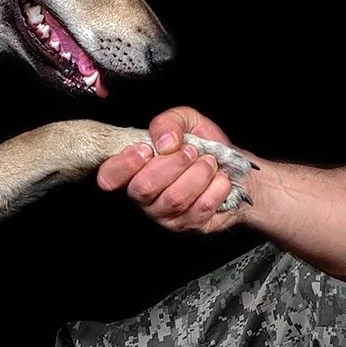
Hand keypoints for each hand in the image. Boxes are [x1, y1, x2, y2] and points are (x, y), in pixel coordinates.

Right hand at [96, 106, 249, 232]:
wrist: (236, 170)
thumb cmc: (204, 147)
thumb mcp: (186, 121)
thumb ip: (169, 122)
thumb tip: (164, 142)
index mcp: (135, 170)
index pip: (109, 177)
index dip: (124, 164)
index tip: (147, 149)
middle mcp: (145, 197)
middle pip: (144, 188)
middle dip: (172, 165)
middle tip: (191, 152)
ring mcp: (165, 215)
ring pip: (174, 199)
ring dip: (198, 174)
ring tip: (209, 163)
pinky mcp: (189, 225)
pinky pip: (200, 208)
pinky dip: (215, 187)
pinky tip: (219, 179)